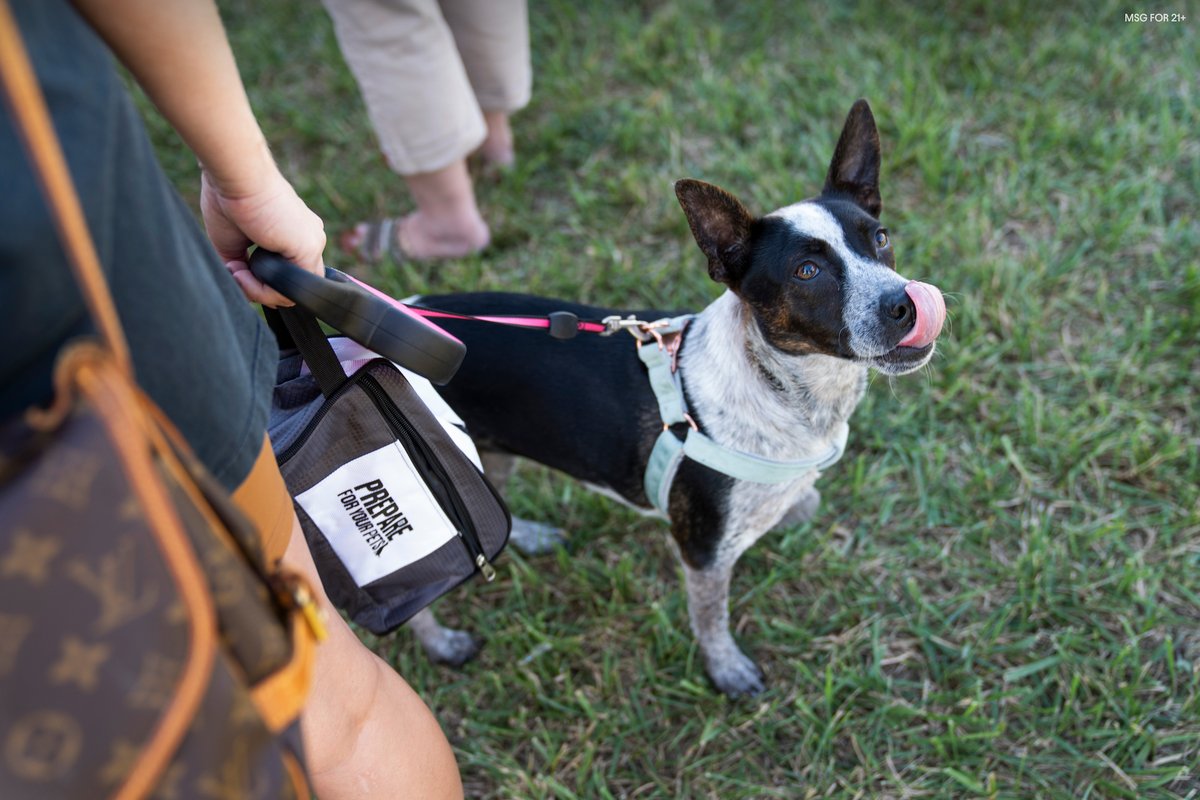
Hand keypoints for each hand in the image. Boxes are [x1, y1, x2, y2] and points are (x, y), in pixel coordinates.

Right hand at [200, 163, 325, 306]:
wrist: (235, 176)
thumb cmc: (228, 200)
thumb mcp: (234, 244)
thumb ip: (244, 268)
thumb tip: (244, 287)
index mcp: (293, 234)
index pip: (287, 272)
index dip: (262, 282)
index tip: (236, 273)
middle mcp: (308, 238)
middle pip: (290, 283)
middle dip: (259, 289)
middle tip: (235, 274)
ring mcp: (312, 242)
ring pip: (292, 289)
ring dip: (260, 291)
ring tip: (238, 273)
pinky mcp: (309, 248)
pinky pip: (292, 288)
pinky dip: (265, 290)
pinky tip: (244, 273)